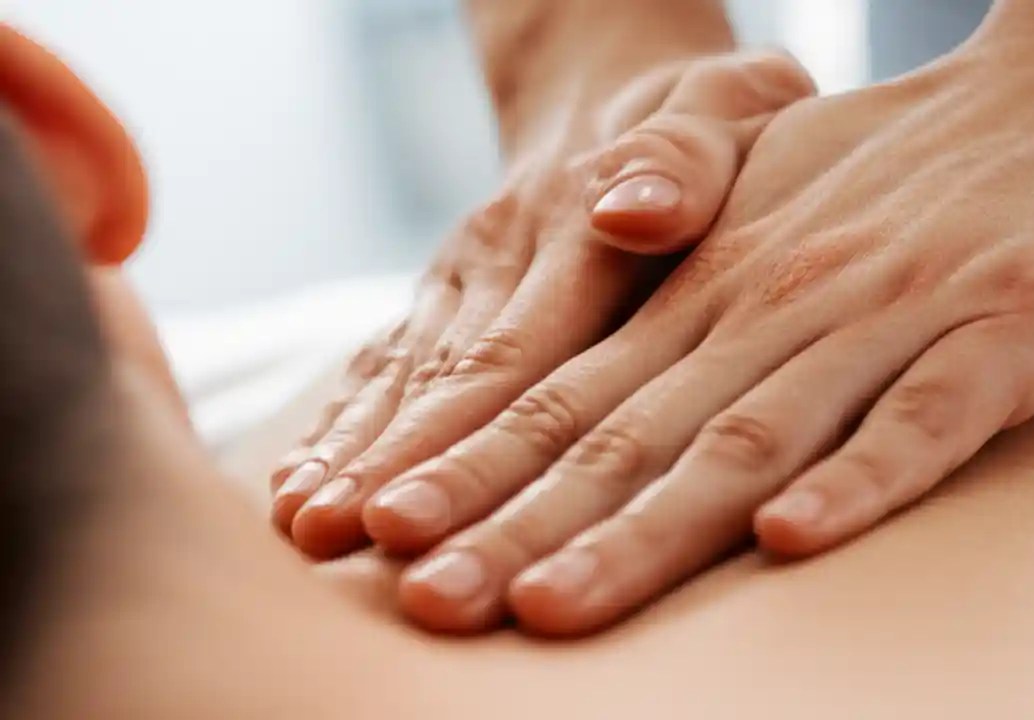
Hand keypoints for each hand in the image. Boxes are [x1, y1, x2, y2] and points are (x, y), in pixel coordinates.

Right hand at [270, 51, 815, 556]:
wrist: (621, 87)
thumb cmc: (706, 117)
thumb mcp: (725, 108)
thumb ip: (688, 159)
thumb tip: (633, 212)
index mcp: (582, 223)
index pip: (518, 350)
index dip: (461, 439)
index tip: (404, 512)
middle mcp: (509, 248)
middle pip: (448, 374)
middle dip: (391, 464)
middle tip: (331, 537)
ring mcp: (470, 269)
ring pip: (408, 369)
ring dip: (356, 448)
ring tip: (303, 523)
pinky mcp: (450, 285)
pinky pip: (391, 353)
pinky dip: (346, 418)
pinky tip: (304, 477)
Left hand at [368, 13, 1033, 633]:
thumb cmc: (912, 156)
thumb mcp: (774, 178)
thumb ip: (683, 235)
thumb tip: (596, 235)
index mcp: (716, 279)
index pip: (570, 389)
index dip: (474, 466)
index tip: (382, 535)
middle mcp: (780, 300)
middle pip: (629, 430)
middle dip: (516, 522)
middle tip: (422, 598)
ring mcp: (894, 315)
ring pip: (749, 437)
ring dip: (646, 529)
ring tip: (552, 605)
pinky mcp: (1008, 330)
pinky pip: (926, 417)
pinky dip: (858, 481)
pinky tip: (789, 544)